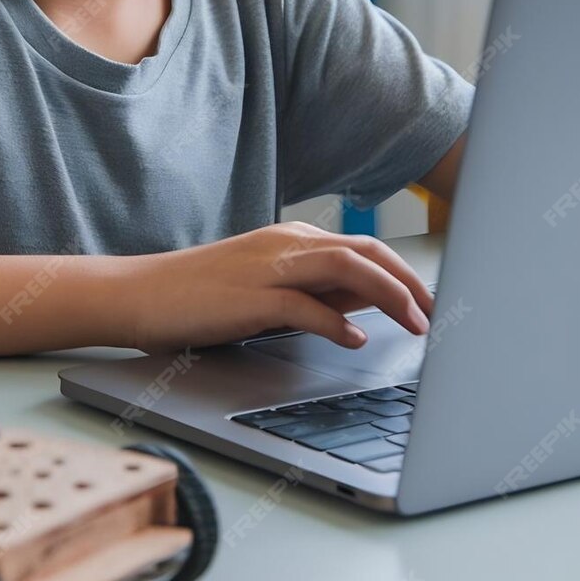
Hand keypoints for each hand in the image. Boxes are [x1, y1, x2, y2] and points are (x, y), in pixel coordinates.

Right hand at [131, 222, 433, 352]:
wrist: (139, 294)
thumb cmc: (201, 296)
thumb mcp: (269, 288)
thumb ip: (317, 291)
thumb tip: (370, 303)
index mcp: (293, 239)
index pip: (366, 248)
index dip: (407, 273)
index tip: (435, 300)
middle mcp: (286, 244)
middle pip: (367, 253)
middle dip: (411, 282)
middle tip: (440, 313)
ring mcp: (268, 267)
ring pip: (346, 268)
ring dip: (389, 296)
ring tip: (415, 324)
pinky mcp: (249, 296)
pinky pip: (304, 306)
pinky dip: (335, 322)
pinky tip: (354, 341)